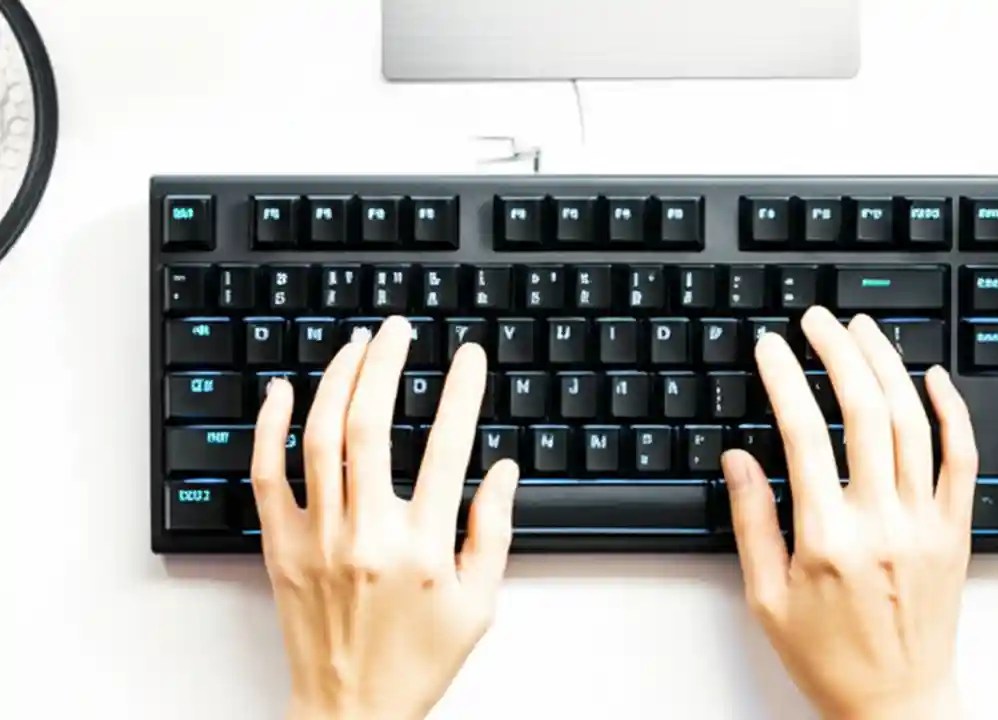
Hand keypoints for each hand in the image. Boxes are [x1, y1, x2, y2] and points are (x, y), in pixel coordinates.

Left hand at [250, 317, 518, 719]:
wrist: (351, 711)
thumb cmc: (416, 662)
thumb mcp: (480, 604)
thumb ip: (494, 531)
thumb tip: (505, 469)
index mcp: (423, 548)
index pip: (448, 447)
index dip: (462, 391)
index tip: (468, 357)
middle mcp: (367, 535)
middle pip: (372, 424)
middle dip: (387, 363)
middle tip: (399, 329)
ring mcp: (318, 538)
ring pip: (320, 437)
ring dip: (337, 380)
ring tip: (355, 346)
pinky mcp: (280, 547)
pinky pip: (265, 474)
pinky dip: (270, 427)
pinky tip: (284, 392)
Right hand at [722, 308, 977, 719]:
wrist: (898, 705)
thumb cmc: (831, 658)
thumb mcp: (767, 599)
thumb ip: (752, 522)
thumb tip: (738, 459)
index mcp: (827, 537)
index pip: (803, 432)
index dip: (783, 377)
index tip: (770, 347)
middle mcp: (882, 521)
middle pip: (864, 410)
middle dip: (837, 351)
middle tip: (817, 319)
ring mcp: (926, 523)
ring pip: (913, 421)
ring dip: (887, 365)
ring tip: (864, 329)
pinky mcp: (957, 531)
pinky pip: (964, 457)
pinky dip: (952, 410)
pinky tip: (932, 377)